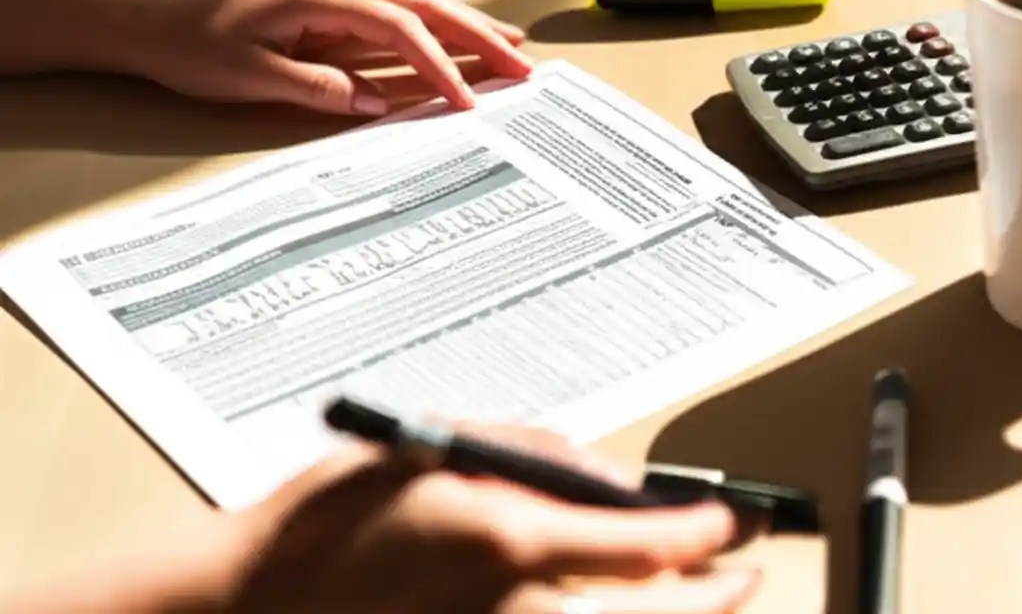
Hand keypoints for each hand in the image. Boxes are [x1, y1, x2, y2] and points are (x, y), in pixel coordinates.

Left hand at [132, 0, 532, 114]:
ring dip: (467, 29)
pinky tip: (457, 51)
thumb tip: (376, 103)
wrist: (150, 25)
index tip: (469, 103)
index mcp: (323, 0)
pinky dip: (435, 38)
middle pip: (427, 7)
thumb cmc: (193, 47)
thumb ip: (319, 88)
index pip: (401, 30)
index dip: (441, 66)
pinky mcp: (333, 22)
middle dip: (479, 35)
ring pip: (419, 10)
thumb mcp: (251, 77)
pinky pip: (396, 26)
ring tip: (512, 51)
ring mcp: (339, 4)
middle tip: (524, 66)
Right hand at [217, 425, 757, 613]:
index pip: (645, 543)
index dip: (704, 534)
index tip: (731, 524)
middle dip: (716, 597)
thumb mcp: (427, 452)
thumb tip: (603, 477)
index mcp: (506, 538)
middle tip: (743, 574)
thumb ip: (527, 452)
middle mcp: (518, 610)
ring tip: (706, 601)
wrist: (250, 610)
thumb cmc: (325, 527)